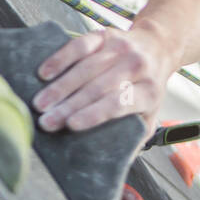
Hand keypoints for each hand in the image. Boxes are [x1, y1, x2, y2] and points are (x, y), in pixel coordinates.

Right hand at [31, 25, 173, 133]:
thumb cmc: (148, 87)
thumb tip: (117, 163)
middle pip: (99, 88)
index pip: (120, 103)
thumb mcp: (151, 113)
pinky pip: (81, 45)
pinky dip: (61, 58)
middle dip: (70, 106)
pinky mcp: (105, 35)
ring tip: (40, 104)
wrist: (159, 46)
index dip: (95, 113)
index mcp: (149, 91)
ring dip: (61, 87)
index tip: (72, 125)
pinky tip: (44, 73)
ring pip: (87, 68)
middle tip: (46, 122)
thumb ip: (137, 135)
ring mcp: (121, 49)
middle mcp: (137, 67)